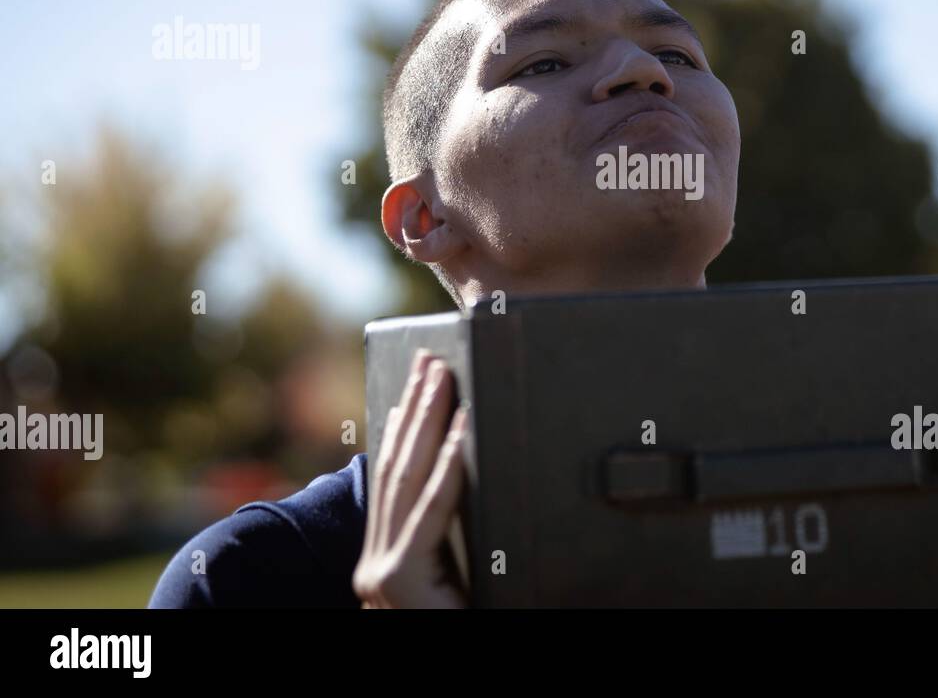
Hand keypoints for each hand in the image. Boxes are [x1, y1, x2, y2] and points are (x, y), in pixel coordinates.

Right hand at [354, 351, 468, 607]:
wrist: (460, 662)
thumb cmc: (463, 624)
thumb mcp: (457, 584)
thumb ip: (454, 543)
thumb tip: (477, 491)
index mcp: (387, 564)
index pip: (395, 482)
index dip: (404, 430)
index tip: (416, 387)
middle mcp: (375, 566)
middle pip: (399, 471)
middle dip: (415, 412)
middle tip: (433, 360)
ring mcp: (381, 577)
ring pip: (409, 483)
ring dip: (427, 424)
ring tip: (444, 379)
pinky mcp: (397, 586)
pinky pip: (432, 516)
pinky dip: (448, 470)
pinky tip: (462, 434)